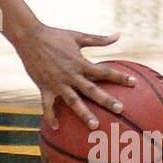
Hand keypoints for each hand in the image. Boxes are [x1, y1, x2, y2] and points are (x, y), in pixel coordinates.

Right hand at [10, 25, 132, 130]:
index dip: (119, 77)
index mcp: (80, 62)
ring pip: (73, 101)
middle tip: (120, 109)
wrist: (29, 37)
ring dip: (84, 113)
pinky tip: (57, 128)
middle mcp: (71, 74)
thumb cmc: (54, 35)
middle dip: (106, 100)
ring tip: (94, 125)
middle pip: (92, 89)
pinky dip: (51, 116)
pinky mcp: (44, 87)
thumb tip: (118, 35)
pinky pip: (48, 105)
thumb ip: (98, 39)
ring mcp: (57, 82)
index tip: (134, 83)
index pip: (104, 71)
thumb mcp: (78, 36)